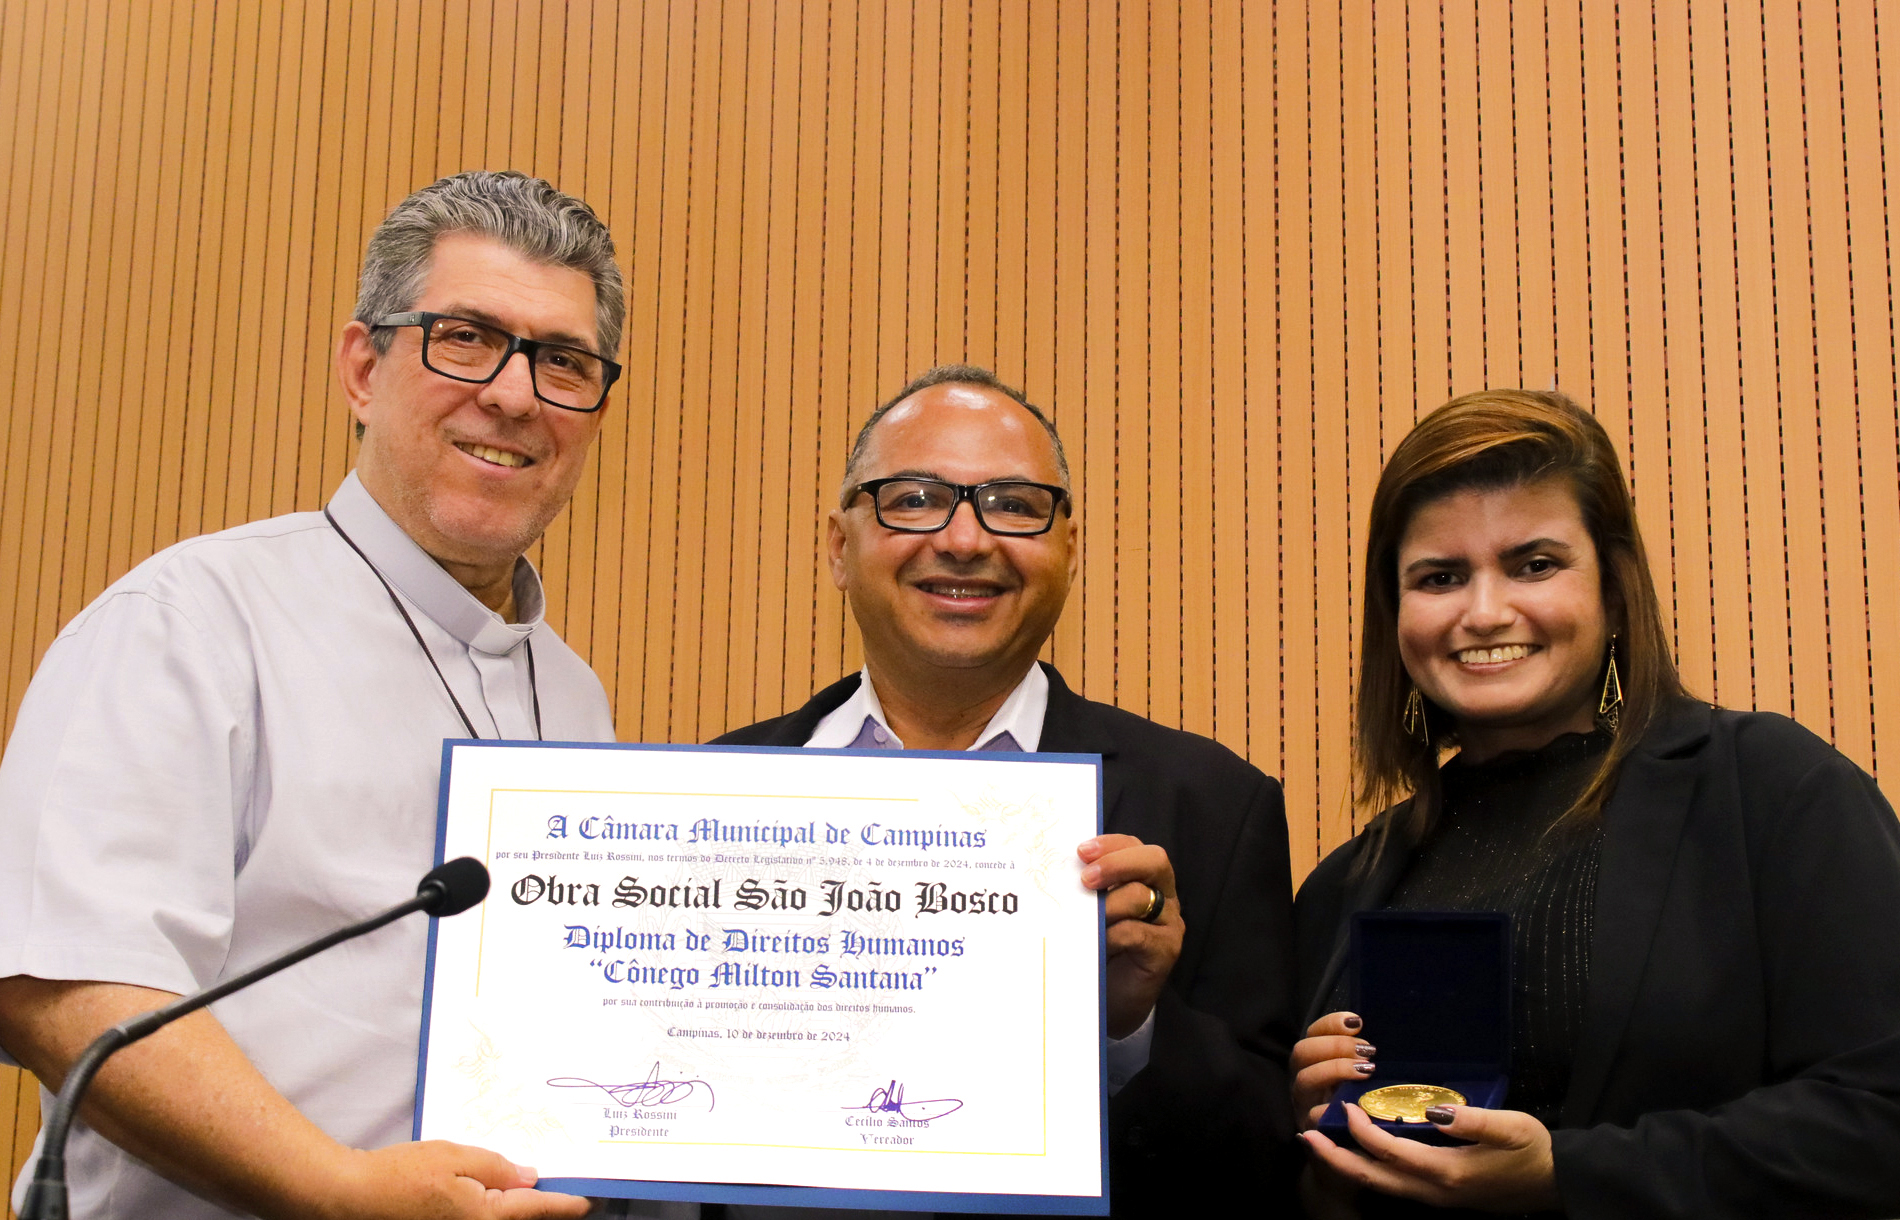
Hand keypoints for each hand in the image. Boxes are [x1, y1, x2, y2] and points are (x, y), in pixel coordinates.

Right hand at [318, 1141, 591, 1219]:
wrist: (348, 1197)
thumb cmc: (398, 1174)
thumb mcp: (453, 1157)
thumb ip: (496, 1168)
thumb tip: (528, 1177)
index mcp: (483, 1216)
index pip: (535, 1209)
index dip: (564, 1205)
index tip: (588, 1203)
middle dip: (539, 1207)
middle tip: (559, 1193)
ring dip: (513, 1210)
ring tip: (523, 1188)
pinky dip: (491, 1211)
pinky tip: (490, 1195)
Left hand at [1078, 834, 1183, 1037]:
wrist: (1113, 1001)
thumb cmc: (1098, 950)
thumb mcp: (1089, 914)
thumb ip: (1083, 891)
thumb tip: (1053, 870)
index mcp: (1142, 877)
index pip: (1133, 846)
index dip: (1109, 844)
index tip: (1080, 851)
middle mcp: (1161, 894)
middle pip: (1153, 861)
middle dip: (1117, 863)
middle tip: (1086, 879)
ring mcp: (1167, 922)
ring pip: (1141, 896)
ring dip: (1107, 905)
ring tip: (1082, 920)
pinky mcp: (1166, 950)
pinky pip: (1139, 933)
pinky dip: (1113, 935)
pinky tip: (1096, 943)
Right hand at [1292, 1010, 1376, 1129]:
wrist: (1354, 1152)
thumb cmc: (1363, 1109)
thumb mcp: (1363, 1079)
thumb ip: (1364, 1059)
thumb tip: (1382, 1040)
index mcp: (1316, 1062)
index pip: (1313, 1033)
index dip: (1332, 1023)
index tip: (1357, 1022)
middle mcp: (1304, 1079)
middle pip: (1302, 1052)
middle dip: (1335, 1046)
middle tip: (1367, 1050)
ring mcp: (1304, 1104)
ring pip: (1305, 1079)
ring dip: (1334, 1069)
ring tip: (1366, 1070)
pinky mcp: (1310, 1129)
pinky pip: (1313, 1116)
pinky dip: (1330, 1108)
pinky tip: (1352, 1105)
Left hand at [1300, 1102, 1559, 1213]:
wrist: (1555, 1183)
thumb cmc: (1533, 1151)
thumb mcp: (1510, 1128)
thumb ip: (1472, 1121)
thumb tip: (1435, 1111)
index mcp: (1447, 1173)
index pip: (1391, 1153)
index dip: (1363, 1131)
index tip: (1344, 1107)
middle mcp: (1435, 1191)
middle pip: (1374, 1178)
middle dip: (1336, 1158)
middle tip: (1306, 1136)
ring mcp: (1436, 1197)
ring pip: (1381, 1184)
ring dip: (1348, 1164)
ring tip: (1320, 1143)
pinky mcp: (1440, 1195)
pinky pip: (1395, 1185)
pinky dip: (1370, 1168)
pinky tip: (1361, 1152)